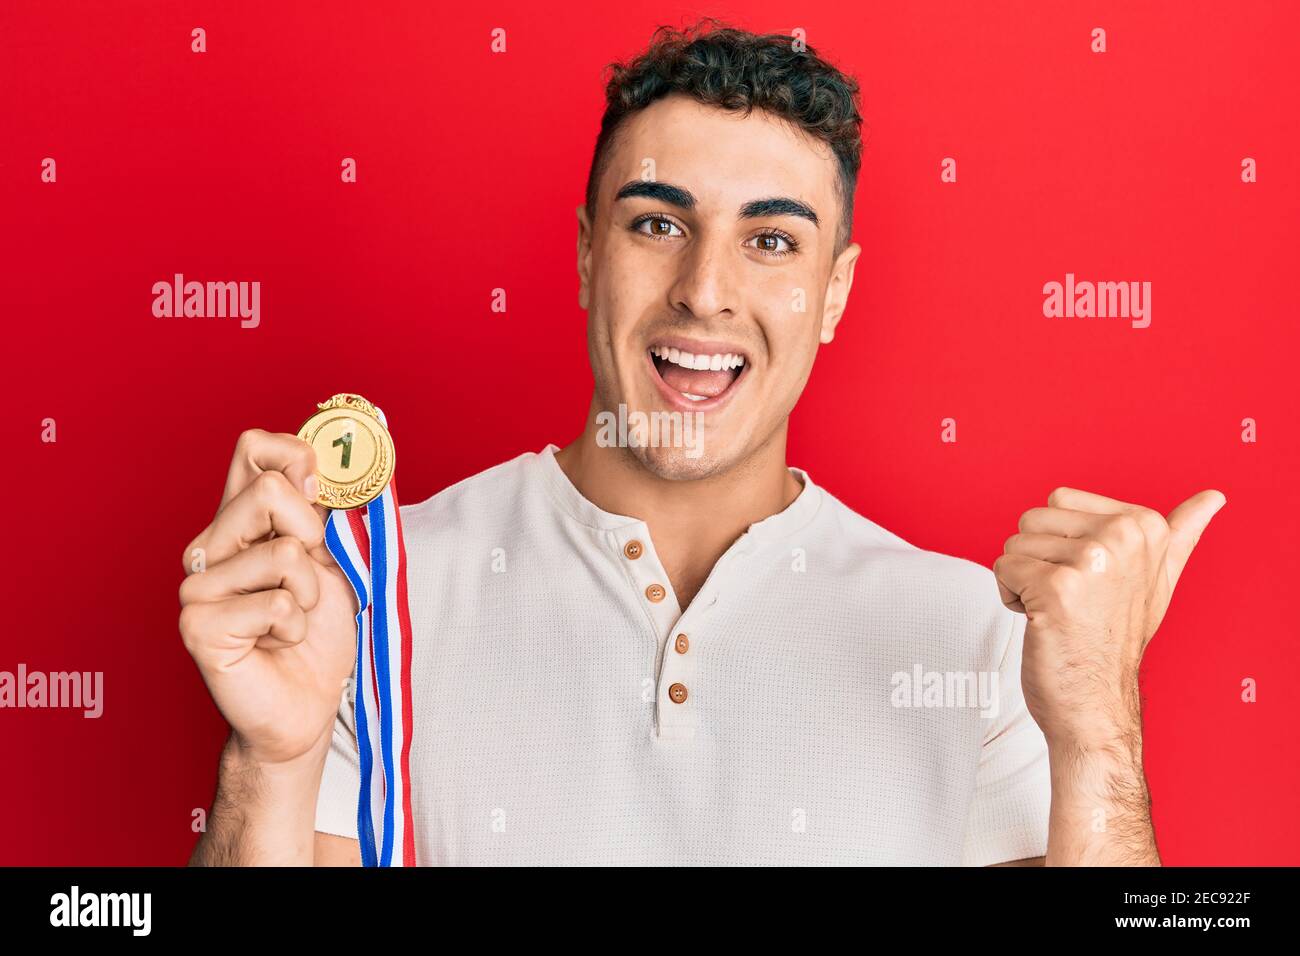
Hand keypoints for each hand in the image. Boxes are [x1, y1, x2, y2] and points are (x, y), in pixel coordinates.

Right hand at [179, 429, 357, 766]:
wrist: (306, 707)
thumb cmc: (318, 636)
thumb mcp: (338, 561)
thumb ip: (335, 512)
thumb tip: (359, 465)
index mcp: (239, 521)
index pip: (254, 447)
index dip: (298, 460)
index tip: (319, 501)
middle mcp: (210, 545)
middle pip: (269, 490)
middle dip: (313, 538)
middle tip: (305, 582)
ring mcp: (197, 585)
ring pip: (284, 552)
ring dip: (309, 594)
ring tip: (291, 620)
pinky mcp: (198, 625)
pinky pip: (277, 603)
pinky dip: (295, 626)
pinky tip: (276, 643)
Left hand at [993, 486, 1224, 749]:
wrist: (1096, 703)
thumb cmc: (1116, 639)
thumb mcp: (1158, 580)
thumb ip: (1180, 534)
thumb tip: (1214, 497)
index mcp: (1144, 525)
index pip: (1058, 500)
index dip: (1060, 540)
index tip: (1090, 579)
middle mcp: (1123, 537)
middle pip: (1031, 518)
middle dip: (1036, 559)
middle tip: (1071, 599)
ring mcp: (1091, 562)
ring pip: (1014, 544)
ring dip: (1023, 580)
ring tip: (1058, 611)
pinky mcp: (1057, 588)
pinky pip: (1003, 568)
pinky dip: (1010, 597)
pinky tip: (1042, 622)